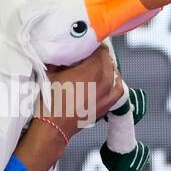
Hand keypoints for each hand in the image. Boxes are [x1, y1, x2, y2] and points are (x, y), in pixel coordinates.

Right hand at [15, 47, 123, 170]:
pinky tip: (109, 80)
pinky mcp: (107, 104)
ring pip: (114, 72)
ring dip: (106, 67)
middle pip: (107, 59)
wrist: (54, 126)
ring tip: (95, 67)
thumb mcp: (51, 73)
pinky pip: (118, 88)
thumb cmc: (52, 102)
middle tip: (87, 55)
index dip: (92, 45)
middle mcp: (104, 79)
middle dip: (98, 56)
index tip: (86, 45)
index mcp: (92, 68)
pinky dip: (115, 82)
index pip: (100, 48)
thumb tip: (62, 51)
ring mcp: (107, 93)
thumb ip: (60, 59)